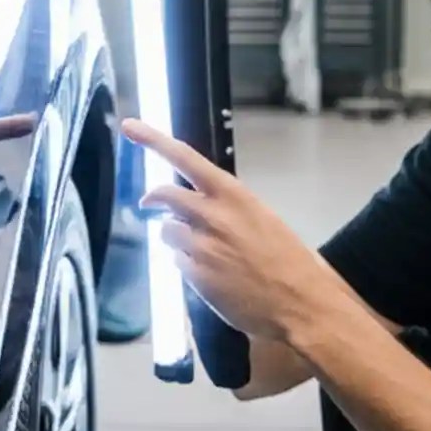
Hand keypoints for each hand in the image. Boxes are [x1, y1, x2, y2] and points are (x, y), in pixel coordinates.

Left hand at [124, 118, 346, 340]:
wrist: (301, 303)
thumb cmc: (290, 261)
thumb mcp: (262, 219)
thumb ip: (228, 208)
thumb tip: (199, 208)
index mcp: (234, 195)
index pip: (185, 157)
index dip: (153, 139)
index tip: (130, 126)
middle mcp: (213, 215)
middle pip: (164, 194)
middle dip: (153, 198)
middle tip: (148, 203)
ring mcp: (201, 246)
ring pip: (166, 232)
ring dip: (175, 237)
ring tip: (202, 252)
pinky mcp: (195, 276)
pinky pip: (176, 262)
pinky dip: (186, 265)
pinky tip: (210, 276)